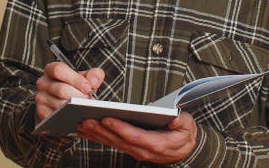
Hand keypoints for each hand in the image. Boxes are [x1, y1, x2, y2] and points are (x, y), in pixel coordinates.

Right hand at [35, 62, 103, 119]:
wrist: (63, 100)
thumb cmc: (75, 86)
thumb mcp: (85, 77)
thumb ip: (94, 75)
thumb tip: (93, 82)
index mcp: (51, 69)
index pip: (59, 70)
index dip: (75, 79)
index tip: (87, 87)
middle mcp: (43, 83)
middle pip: (61, 89)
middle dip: (78, 96)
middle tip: (89, 100)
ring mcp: (40, 98)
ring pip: (59, 104)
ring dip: (75, 108)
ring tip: (84, 107)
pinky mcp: (42, 112)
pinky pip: (55, 116)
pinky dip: (68, 117)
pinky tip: (77, 115)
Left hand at [77, 111, 197, 163]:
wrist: (186, 150)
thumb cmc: (184, 134)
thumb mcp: (188, 126)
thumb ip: (181, 122)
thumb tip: (175, 118)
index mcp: (157, 144)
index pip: (134, 136)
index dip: (120, 128)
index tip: (107, 118)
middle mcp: (143, 150)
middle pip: (119, 140)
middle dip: (101, 130)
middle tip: (85, 119)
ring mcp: (136, 151)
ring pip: (113, 143)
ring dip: (96, 134)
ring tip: (81, 123)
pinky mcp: (131, 149)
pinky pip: (113, 143)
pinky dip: (99, 137)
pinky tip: (87, 131)